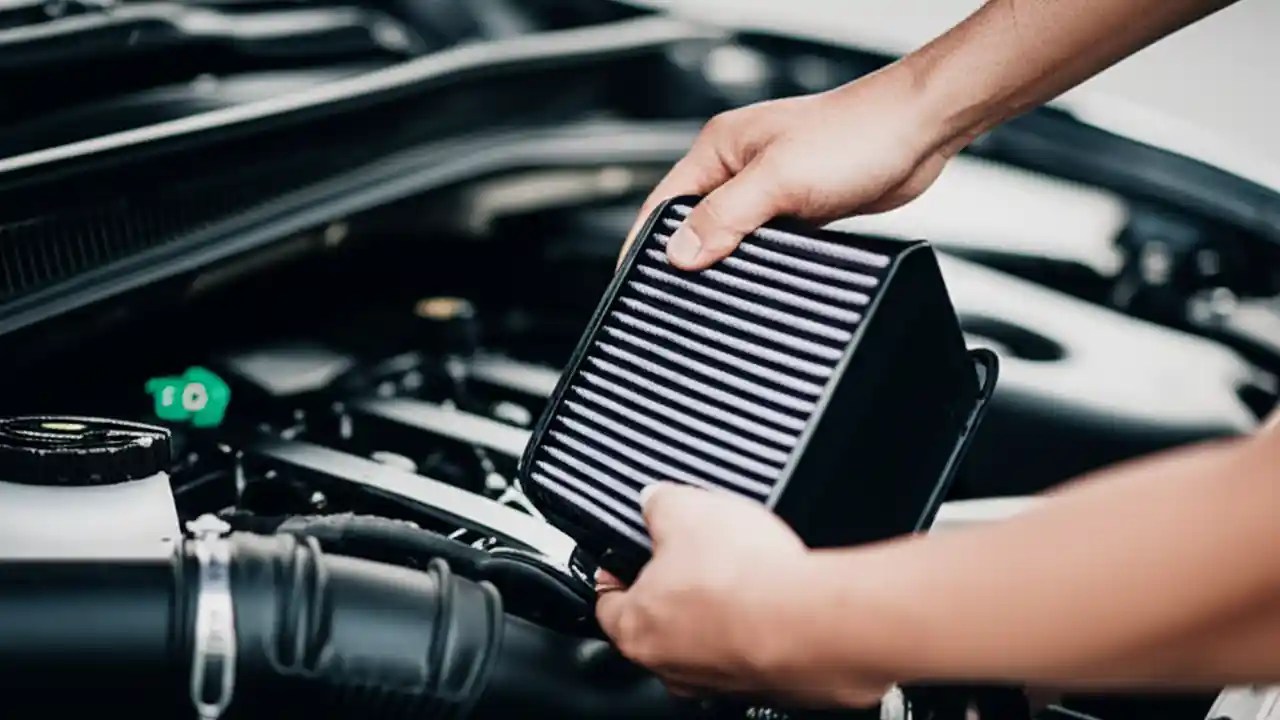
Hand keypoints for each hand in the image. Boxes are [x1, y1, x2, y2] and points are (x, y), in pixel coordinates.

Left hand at [594, 483, 887, 706]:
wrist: (806, 621)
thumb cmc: (739, 576)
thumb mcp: (685, 510)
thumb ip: (658, 503)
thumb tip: (653, 499)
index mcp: (634, 628)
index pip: (607, 604)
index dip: (616, 574)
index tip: (624, 559)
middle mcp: (668, 666)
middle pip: (656, 624)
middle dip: (672, 591)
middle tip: (691, 559)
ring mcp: (716, 681)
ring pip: (702, 642)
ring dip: (715, 613)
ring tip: (739, 576)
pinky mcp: (758, 685)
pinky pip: (744, 652)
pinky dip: (752, 628)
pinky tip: (768, 599)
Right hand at [619, 63, 964, 270]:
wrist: (920, 131)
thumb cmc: (857, 133)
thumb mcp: (777, 179)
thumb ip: (726, 217)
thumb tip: (680, 253)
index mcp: (721, 149)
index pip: (664, 202)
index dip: (647, 244)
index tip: (637, 282)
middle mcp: (740, 166)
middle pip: (695, 223)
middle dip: (689, 258)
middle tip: (683, 296)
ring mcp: (770, 187)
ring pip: (733, 237)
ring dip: (730, 261)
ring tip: (724, 292)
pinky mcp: (801, 208)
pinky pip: (767, 243)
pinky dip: (763, 262)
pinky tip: (767, 280)